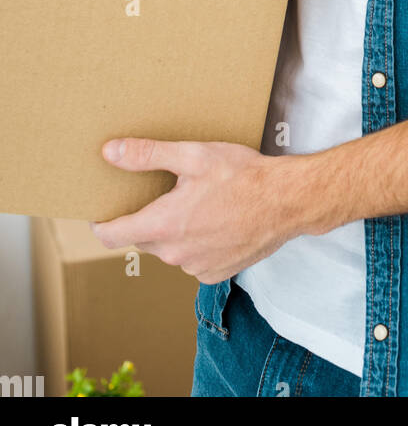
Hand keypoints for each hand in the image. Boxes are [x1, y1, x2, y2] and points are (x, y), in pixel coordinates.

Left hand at [90, 138, 319, 283]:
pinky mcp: (214, 273)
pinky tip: (215, 222)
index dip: (102, 222)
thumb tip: (110, 152)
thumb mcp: (194, 156)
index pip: (112, 234)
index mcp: (164, 225)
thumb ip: (148, 155)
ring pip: (169, 249)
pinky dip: (196, 243)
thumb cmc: (243, 176)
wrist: (286, 202)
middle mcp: (175, 254)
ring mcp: (195, 267)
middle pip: (142, 238)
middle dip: (147, 217)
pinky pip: (192, 259)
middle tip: (165, 193)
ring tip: (199, 204)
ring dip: (174, 230)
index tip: (104, 209)